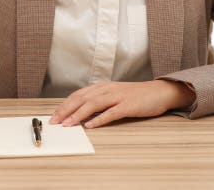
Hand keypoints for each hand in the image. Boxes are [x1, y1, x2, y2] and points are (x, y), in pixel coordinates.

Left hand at [49, 80, 195, 128]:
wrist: (159, 92)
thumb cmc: (136, 95)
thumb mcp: (114, 94)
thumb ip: (99, 101)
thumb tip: (81, 113)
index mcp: (103, 87)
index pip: (79, 95)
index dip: (65, 105)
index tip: (54, 115)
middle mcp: (108, 89)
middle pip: (82, 98)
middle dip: (66, 110)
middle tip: (55, 121)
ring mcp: (118, 96)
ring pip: (93, 104)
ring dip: (78, 114)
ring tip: (68, 124)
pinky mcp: (128, 105)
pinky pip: (111, 112)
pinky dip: (100, 119)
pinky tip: (91, 125)